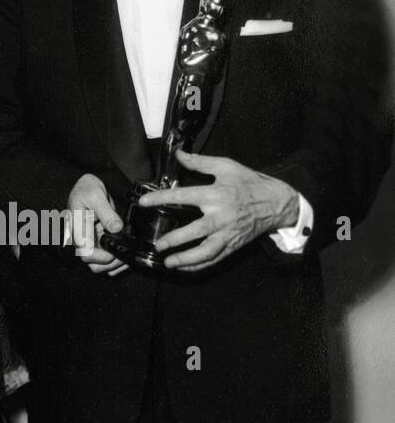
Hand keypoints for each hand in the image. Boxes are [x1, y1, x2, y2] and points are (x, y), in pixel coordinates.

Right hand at [68, 173, 128, 275]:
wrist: (87, 187)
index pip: (86, 254)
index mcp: (78, 230)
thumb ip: (106, 212)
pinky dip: (117, 262)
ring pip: (101, 266)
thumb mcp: (95, 195)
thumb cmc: (86, 189)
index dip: (103, 257)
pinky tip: (126, 252)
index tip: (117, 250)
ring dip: (115, 264)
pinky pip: (106, 260)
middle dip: (111, 264)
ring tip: (129, 253)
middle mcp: (83, 240)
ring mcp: (91, 243)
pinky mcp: (98, 243)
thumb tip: (117, 228)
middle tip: (126, 252)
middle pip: (93, 265)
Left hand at [145, 149, 298, 271]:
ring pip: (207, 251)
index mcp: (216, 195)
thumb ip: (200, 162)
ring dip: (187, 259)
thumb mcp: (226, 166)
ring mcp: (229, 233)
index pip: (183, 197)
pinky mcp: (234, 244)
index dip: (161, 199)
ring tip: (168, 262)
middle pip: (196, 231)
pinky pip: (216, 258)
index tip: (143, 203)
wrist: (278, 202)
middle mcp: (221, 217)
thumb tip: (179, 154)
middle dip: (176, 239)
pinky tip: (185, 268)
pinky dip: (200, 265)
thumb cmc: (250, 183)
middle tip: (158, 244)